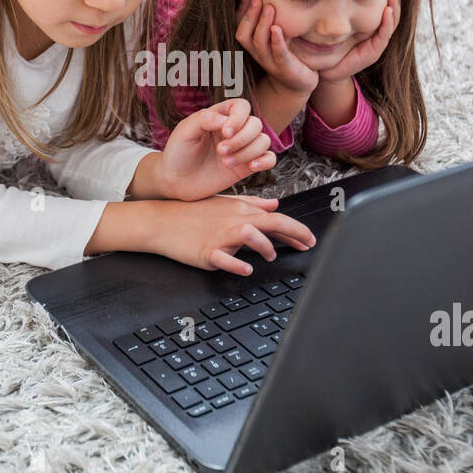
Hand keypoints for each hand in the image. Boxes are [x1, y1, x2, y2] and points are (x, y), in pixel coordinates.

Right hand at [155, 194, 316, 275]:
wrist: (163, 220)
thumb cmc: (194, 212)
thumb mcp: (225, 203)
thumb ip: (253, 203)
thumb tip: (275, 204)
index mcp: (241, 210)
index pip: (276, 217)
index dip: (297, 228)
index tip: (309, 239)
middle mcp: (234, 221)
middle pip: (272, 223)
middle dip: (295, 233)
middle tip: (309, 244)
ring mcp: (220, 236)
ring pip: (250, 235)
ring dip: (266, 246)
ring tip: (271, 256)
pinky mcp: (207, 252)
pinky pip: (224, 258)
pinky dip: (237, 264)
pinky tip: (247, 268)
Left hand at [158, 98, 276, 200]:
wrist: (176, 181)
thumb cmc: (178, 152)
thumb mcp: (185, 131)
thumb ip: (204, 119)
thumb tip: (225, 120)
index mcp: (220, 116)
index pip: (241, 106)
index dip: (238, 118)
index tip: (224, 132)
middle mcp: (234, 130)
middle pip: (255, 124)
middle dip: (241, 139)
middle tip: (220, 151)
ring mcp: (242, 148)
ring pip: (263, 141)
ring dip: (247, 152)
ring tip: (225, 162)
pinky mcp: (247, 166)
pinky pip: (270, 158)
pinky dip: (265, 161)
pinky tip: (251, 166)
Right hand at [234, 0, 319, 96]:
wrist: (299, 84)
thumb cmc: (288, 56)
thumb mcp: (275, 39)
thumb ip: (270, 23)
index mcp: (254, 47)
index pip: (240, 28)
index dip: (240, 13)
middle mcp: (258, 55)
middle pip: (244, 35)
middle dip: (248, 16)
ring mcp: (270, 63)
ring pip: (259, 43)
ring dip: (262, 24)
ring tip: (269, 7)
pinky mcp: (285, 68)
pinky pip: (278, 54)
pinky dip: (276, 41)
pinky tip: (277, 28)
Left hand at [318, 0, 400, 83]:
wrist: (325, 69)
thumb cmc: (327, 43)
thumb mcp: (331, 19)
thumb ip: (335, 2)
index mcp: (369, 20)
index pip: (382, 0)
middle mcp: (376, 29)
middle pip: (391, 6)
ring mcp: (376, 40)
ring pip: (391, 18)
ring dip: (394, 3)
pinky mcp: (373, 51)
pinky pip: (384, 34)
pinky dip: (387, 22)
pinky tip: (388, 10)